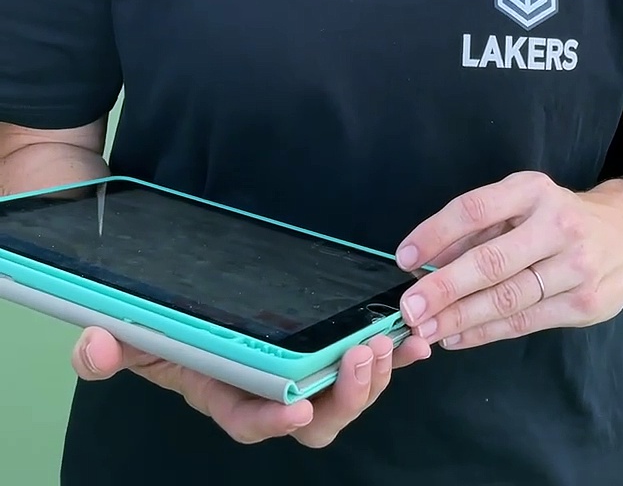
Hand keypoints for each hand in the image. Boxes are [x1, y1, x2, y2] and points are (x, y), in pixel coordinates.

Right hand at [72, 328, 428, 447]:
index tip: (297, 408)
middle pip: (316, 422)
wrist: (190, 313)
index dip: (274, 421)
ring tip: (390, 343)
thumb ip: (111, 349)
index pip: (251, 422)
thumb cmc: (165, 331)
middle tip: (363, 356)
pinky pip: (365, 367)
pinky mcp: (327, 357)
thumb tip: (92, 347)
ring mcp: (304, 379)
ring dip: (375, 376)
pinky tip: (416, 344)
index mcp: (227, 396)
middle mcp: (271, 397)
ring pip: (346, 397)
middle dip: (345, 398)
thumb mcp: (134, 337)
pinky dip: (393, 358)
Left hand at [394, 172, 622, 350]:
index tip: (404, 257)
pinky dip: (487, 332)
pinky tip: (458, 337)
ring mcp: (574, 267)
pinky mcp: (584, 304)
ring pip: (508, 298)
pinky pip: (525, 322)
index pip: (476, 209)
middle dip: (444, 288)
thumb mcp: (522, 200)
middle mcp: (556, 226)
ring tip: (426, 329)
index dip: (436, 233)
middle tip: (409, 308)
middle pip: (492, 261)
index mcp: (533, 191)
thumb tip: (426, 258)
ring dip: (461, 318)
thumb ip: (478, 226)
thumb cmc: (561, 214)